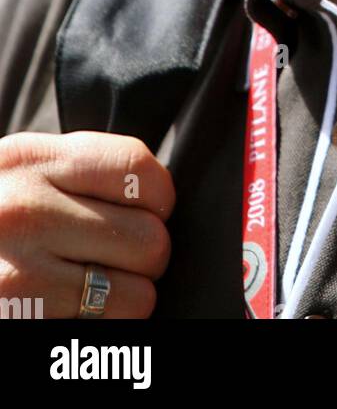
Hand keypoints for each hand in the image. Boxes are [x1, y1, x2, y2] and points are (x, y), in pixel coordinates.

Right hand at [0, 129, 174, 318]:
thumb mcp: (16, 168)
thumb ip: (77, 168)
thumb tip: (155, 190)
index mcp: (30, 161)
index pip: (140, 169)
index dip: (159, 196)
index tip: (148, 207)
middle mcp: (25, 214)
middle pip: (149, 239)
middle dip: (146, 254)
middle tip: (121, 256)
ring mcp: (19, 278)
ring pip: (136, 297)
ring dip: (128, 299)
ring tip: (96, 287)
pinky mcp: (18, 325)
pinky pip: (102, 337)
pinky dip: (100, 333)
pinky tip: (72, 314)